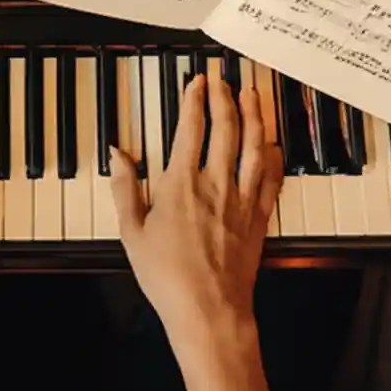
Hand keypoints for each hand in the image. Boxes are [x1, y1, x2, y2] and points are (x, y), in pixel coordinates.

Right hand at [110, 74, 282, 342]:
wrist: (208, 310)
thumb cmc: (166, 277)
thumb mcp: (131, 232)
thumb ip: (124, 188)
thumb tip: (117, 154)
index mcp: (181, 184)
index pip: (191, 128)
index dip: (195, 100)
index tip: (197, 82)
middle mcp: (215, 184)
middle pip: (226, 128)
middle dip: (225, 98)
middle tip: (223, 80)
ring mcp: (241, 200)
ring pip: (254, 146)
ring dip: (254, 116)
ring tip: (253, 95)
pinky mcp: (258, 218)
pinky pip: (271, 178)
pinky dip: (273, 156)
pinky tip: (272, 143)